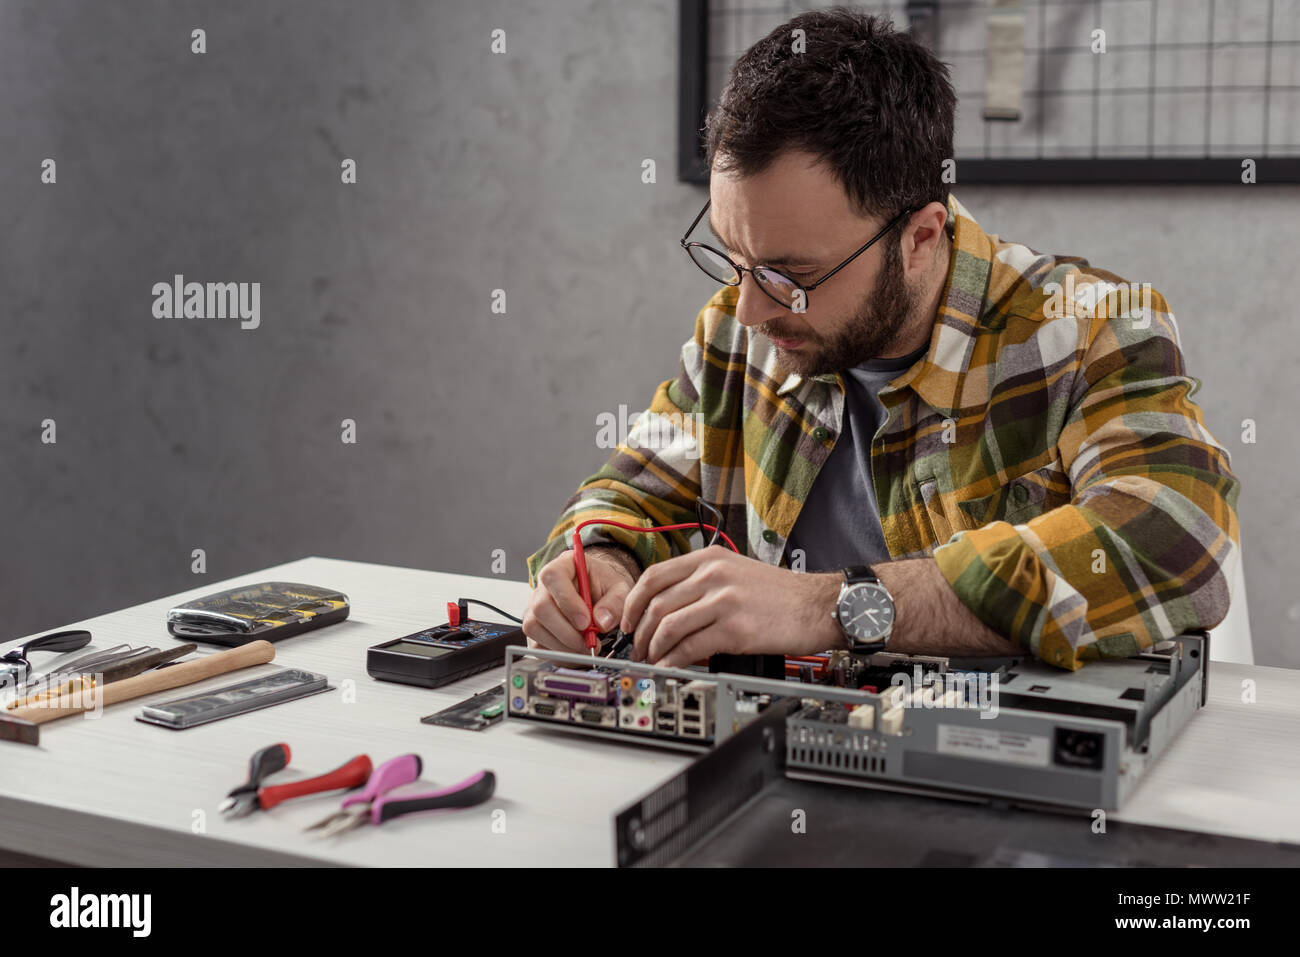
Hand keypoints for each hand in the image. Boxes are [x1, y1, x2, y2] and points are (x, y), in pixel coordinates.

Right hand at [523, 548, 635, 653]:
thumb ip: (615, 602)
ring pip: (535, 628)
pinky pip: (536, 645)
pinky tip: (576, 650)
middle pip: (540, 607)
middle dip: (566, 631)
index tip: (586, 622)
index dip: (567, 602)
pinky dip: (558, 653)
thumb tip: (603, 621)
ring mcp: (534, 607)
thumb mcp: (619, 589)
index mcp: (563, 565)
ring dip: (562, 644)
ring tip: (586, 647)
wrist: (599, 595)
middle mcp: (543, 585)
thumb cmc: (605, 587)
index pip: (553, 577)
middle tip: (589, 642)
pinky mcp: (534, 628)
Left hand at [619, 548, 843, 666]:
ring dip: (654, 648)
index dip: (633, 602)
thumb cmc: (781, 594)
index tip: (627, 620)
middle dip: (639, 631)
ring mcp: (724, 600)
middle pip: (656, 603)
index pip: (655, 576)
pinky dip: (674, 660)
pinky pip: (691, 646)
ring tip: (652, 659)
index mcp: (710, 558)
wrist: (818, 605)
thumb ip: (702, 582)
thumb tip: (667, 607)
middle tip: (636, 647)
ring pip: (669, 625)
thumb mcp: (737, 572)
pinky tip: (671, 666)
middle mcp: (713, 574)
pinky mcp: (735, 628)